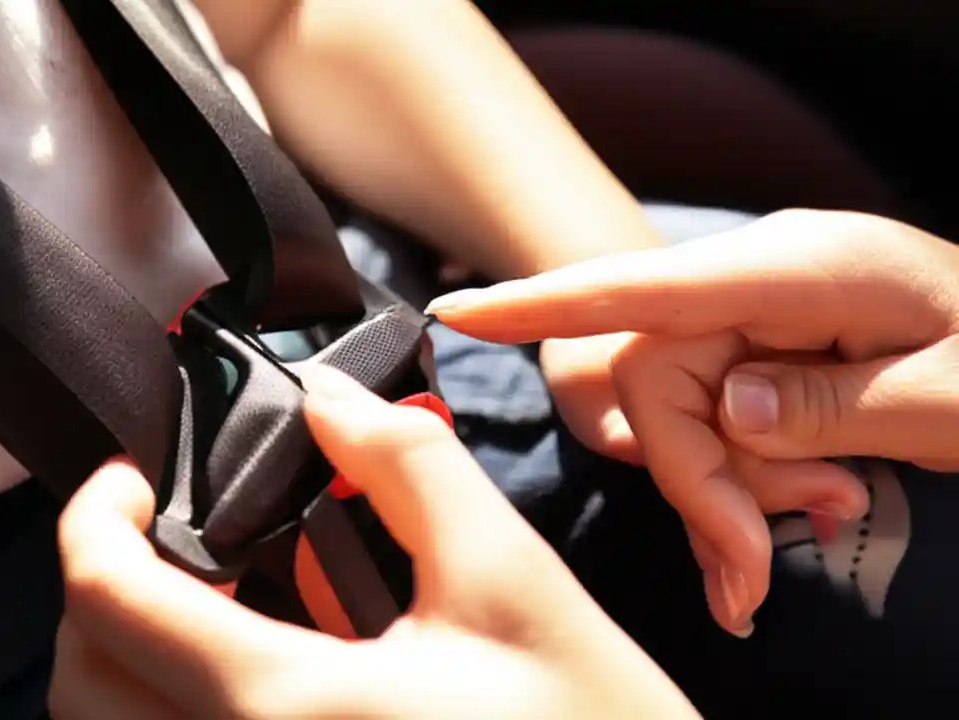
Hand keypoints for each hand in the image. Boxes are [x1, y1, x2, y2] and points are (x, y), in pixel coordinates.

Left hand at [50, 366, 697, 718]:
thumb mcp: (514, 588)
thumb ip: (412, 473)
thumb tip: (326, 399)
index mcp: (290, 708)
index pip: (110, 603)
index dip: (94, 517)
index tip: (134, 477)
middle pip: (81, 688)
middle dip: (98, 595)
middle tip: (162, 536)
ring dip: (127, 661)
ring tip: (212, 598)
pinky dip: (170, 712)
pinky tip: (253, 671)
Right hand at [427, 209, 958, 635]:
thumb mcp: (952, 396)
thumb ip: (827, 406)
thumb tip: (724, 415)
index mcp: (800, 269)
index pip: (644, 286)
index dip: (541, 302)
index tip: (457, 314)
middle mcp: (759, 284)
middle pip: (656, 384)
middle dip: (696, 484)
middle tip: (753, 574)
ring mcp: (758, 316)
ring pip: (680, 415)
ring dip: (726, 494)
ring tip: (809, 534)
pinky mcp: (764, 352)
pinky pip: (713, 421)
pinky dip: (737, 484)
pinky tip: (787, 521)